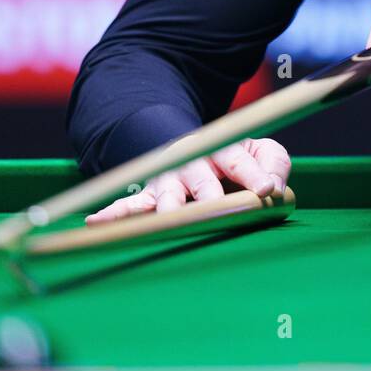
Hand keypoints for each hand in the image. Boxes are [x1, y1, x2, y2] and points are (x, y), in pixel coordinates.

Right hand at [85, 137, 290, 223]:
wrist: (197, 148)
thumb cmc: (236, 157)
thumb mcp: (262, 150)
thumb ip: (274, 164)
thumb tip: (274, 189)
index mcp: (223, 148)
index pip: (239, 159)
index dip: (254, 173)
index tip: (267, 189)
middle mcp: (192, 162)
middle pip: (199, 179)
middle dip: (207, 195)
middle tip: (214, 211)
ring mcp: (169, 180)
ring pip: (164, 194)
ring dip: (166, 207)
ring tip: (168, 217)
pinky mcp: (151, 196)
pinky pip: (130, 206)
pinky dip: (114, 214)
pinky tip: (96, 222)